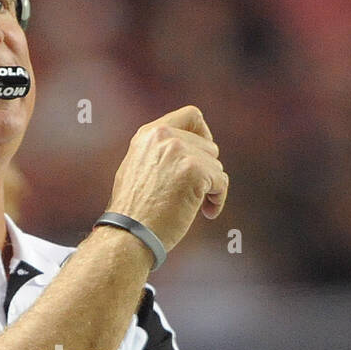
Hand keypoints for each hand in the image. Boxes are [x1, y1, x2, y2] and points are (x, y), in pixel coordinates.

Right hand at [104, 105, 228, 251]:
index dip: (204, 135)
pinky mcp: (195, 171)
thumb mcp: (138, 169)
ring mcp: (180, 152)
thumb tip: (189, 151)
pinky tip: (206, 213)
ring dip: (211, 188)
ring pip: (216, 166)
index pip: (192, 116)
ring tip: (196, 206)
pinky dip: (218, 199)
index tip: (204, 156)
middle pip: (209, 146)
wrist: (128, 234)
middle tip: (196, 193)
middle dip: (206, 171)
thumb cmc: (134, 212)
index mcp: (150, 134)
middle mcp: (165, 136)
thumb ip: (160, 153)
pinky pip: (221, 182)